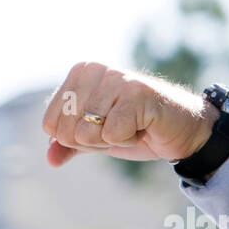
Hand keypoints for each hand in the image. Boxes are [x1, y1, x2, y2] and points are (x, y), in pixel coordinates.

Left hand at [41, 62, 215, 167]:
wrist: (178, 130)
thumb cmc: (134, 128)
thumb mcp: (94, 138)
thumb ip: (67, 146)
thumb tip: (50, 158)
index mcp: (79, 73)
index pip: (50, 125)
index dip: (75, 139)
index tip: (102, 126)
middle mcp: (95, 69)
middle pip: (66, 131)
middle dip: (92, 141)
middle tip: (118, 127)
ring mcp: (117, 78)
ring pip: (87, 133)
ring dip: (112, 140)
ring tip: (132, 125)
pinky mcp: (137, 93)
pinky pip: (111, 135)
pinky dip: (128, 140)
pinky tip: (143, 126)